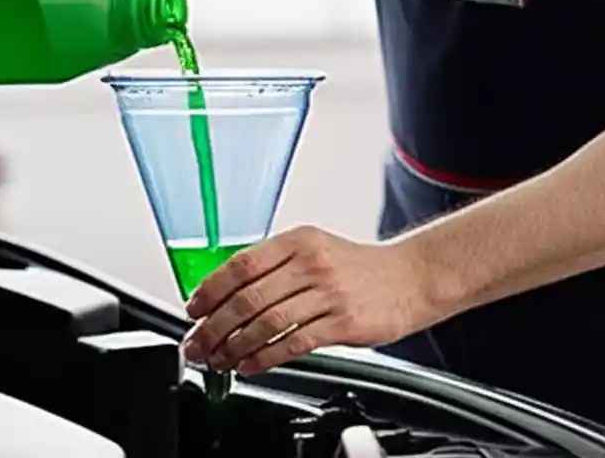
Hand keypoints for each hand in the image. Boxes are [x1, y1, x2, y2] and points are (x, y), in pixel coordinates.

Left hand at [181, 226, 429, 375]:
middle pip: (249, 296)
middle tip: (198, 342)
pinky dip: (265, 357)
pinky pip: (294, 343)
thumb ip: (275, 266)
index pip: (242, 264)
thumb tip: (225, 292)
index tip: (194, 309)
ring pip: (267, 322)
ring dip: (235, 345)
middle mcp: (311, 263)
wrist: (410, 278)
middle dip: (215, 324)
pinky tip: (251, 364)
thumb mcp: (315, 250)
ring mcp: (328, 293)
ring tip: (220, 358)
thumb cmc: (358, 268)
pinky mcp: (343, 322)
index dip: (211, 289)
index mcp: (298, 241)